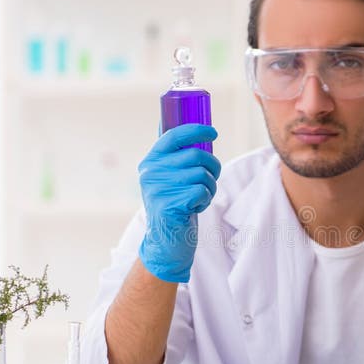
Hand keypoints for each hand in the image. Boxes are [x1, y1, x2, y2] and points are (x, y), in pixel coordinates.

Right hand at [138, 123, 219, 282]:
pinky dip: (205, 200)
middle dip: (213, 166)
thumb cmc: (173, 205)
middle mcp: (150, 172)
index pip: (173, 135)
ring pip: (202, 174)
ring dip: (210, 186)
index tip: (213, 132)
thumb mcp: (168, 178)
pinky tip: (195, 208)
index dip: (196, 129)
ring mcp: (158, 188)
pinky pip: (201, 191)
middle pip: (195, 155)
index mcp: (150, 161)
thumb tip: (187, 120)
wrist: (165, 242)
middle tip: (212, 178)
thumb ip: (173, 155)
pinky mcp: (168, 205)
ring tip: (200, 197)